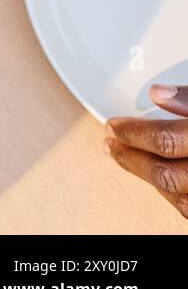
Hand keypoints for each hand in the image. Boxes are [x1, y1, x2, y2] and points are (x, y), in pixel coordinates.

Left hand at [105, 84, 187, 219]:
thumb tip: (158, 93)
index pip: (168, 141)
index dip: (134, 133)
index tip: (113, 125)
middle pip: (167, 174)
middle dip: (132, 157)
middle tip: (110, 141)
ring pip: (179, 196)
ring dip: (147, 176)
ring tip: (124, 157)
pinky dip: (171, 191)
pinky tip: (156, 176)